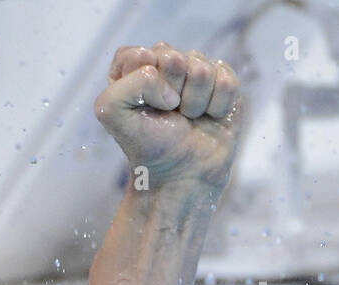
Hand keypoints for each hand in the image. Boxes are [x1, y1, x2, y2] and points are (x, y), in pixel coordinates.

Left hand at [94, 43, 241, 192]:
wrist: (181, 176)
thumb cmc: (146, 145)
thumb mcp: (112, 113)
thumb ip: (126, 83)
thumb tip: (171, 87)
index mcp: (133, 70)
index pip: (138, 55)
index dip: (144, 82)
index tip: (144, 107)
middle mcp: (165, 67)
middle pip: (172, 56)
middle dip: (170, 91)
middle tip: (168, 114)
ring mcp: (196, 73)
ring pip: (201, 67)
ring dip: (194, 102)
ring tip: (188, 119)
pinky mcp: (223, 83)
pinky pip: (226, 79)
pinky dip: (217, 106)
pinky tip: (208, 118)